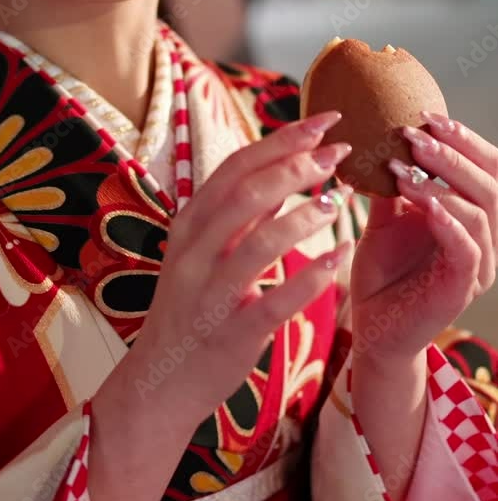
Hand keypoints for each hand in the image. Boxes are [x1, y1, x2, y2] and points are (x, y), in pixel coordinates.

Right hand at [130, 110, 352, 420]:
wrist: (160, 380)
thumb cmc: (192, 307)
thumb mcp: (207, 250)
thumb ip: (243, 213)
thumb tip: (283, 168)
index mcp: (190, 221)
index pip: (237, 165)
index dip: (283, 139)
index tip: (325, 120)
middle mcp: (194, 250)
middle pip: (247, 193)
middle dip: (297, 166)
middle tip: (341, 152)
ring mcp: (208, 292)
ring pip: (258, 242)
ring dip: (304, 216)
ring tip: (339, 202)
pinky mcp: (229, 332)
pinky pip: (273, 300)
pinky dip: (309, 277)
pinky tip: (339, 257)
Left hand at [349, 112, 497, 365]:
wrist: (371, 325)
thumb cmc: (384, 270)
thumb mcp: (388, 216)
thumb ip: (396, 182)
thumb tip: (381, 135)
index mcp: (475, 218)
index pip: (489, 170)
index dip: (466, 141)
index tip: (429, 117)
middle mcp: (486, 239)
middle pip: (494, 185)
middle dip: (456, 154)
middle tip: (418, 135)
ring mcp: (478, 266)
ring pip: (483, 213)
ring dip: (445, 183)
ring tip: (406, 167)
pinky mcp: (461, 289)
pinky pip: (467, 250)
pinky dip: (448, 221)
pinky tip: (424, 203)